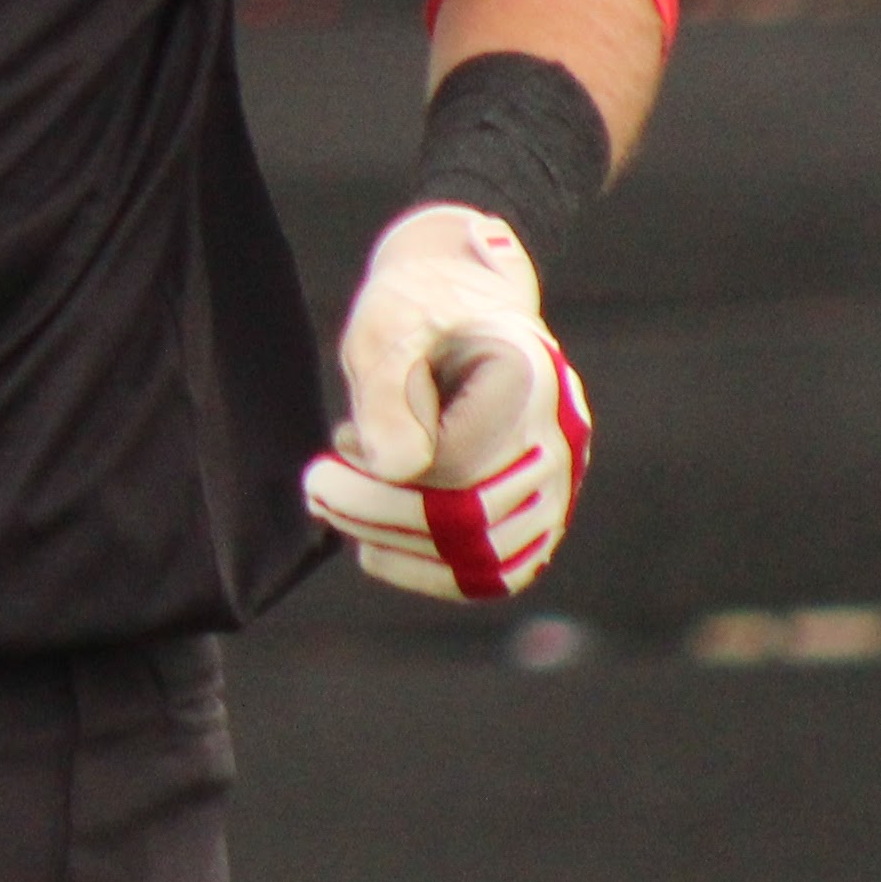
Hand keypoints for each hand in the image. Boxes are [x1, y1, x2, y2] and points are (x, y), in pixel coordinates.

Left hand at [303, 202, 592, 601]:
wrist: (456, 308)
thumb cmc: (413, 312)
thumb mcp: (384, 327)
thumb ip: (387, 392)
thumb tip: (398, 469)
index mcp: (530, 379)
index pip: (456, 469)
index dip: (379, 481)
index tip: (331, 451)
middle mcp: (561, 436)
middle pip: (471, 520)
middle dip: (378, 514)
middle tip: (318, 485)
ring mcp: (560, 481)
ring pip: (487, 560)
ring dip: (401, 546)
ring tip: (348, 503)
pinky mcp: (543, 514)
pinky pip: (500, 573)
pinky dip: (434, 571)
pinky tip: (377, 543)